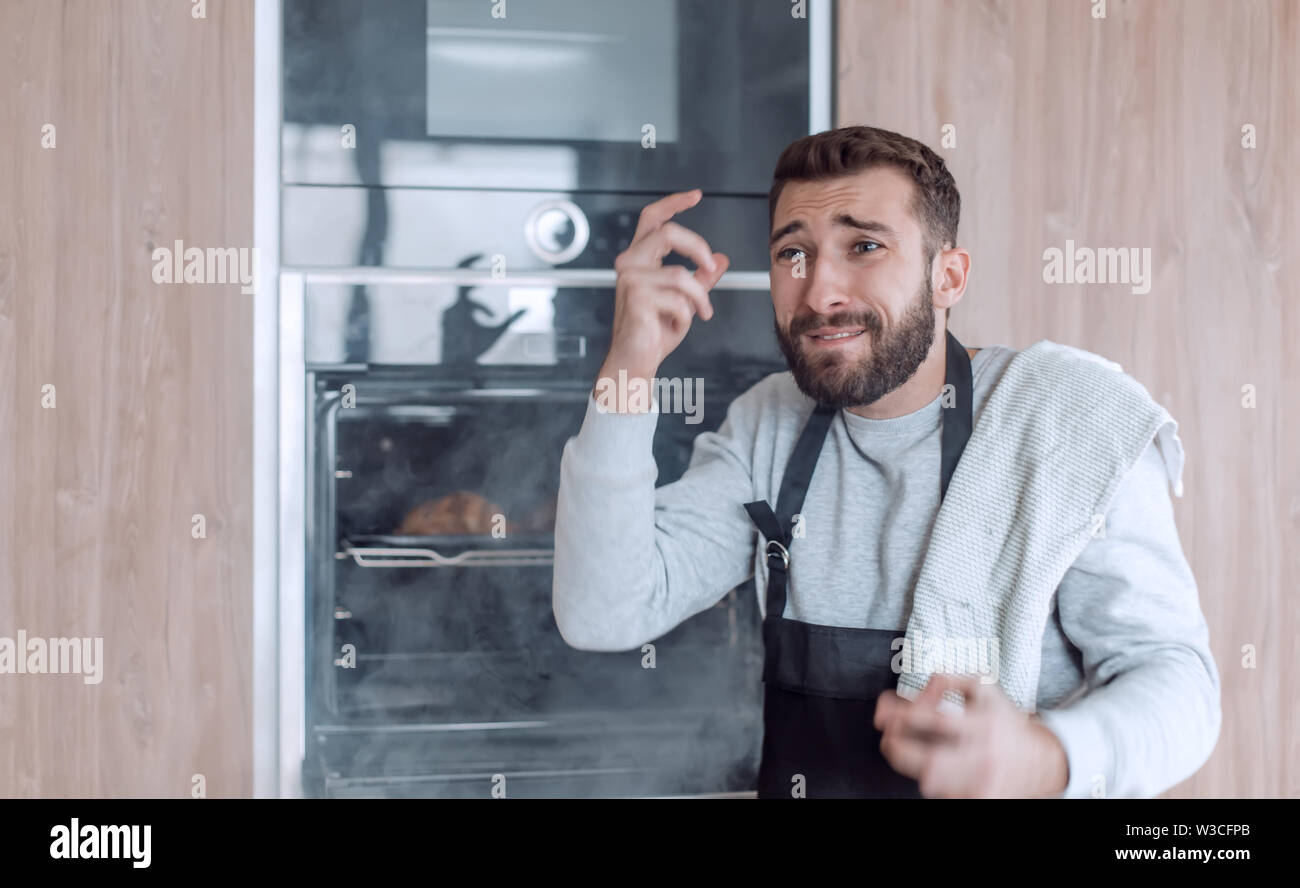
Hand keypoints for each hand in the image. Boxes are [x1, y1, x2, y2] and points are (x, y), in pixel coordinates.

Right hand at [598, 189, 729, 395]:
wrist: (636, 361)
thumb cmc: (653, 332)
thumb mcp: (684, 301)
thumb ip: (700, 278)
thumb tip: (721, 259)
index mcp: (639, 259)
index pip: (652, 219)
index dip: (673, 202)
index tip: (696, 195)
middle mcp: (630, 264)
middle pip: (668, 234)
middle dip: (698, 248)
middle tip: (713, 268)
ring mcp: (630, 280)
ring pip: (681, 275)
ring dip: (699, 297)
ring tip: (703, 313)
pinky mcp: (635, 299)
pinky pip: (678, 300)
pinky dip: (687, 315)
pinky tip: (679, 325)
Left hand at [873, 674, 1068, 797]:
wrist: (1041, 759)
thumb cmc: (1004, 721)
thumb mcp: (985, 690)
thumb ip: (951, 680)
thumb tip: (919, 685)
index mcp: (987, 724)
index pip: (940, 721)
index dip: (905, 716)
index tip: (884, 712)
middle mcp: (986, 757)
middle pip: (932, 763)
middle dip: (899, 750)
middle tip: (887, 736)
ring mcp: (983, 784)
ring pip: (932, 783)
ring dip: (912, 765)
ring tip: (911, 749)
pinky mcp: (980, 801)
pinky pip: (943, 795)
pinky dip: (931, 781)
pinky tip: (934, 768)